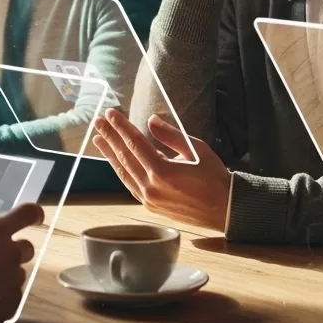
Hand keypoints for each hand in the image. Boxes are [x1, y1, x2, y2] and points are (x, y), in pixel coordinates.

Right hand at [0, 202, 44, 322]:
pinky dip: (1, 299)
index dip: (33, 214)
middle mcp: (11, 252)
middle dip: (15, 253)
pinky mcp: (13, 302)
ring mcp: (14, 278)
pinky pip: (12, 297)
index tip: (36, 219)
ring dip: (6, 278)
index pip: (26, 213)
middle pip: (27, 248)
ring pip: (18, 274)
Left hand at [92, 109, 228, 231]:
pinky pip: (130, 185)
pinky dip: (121, 171)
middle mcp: (151, 187)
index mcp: (162, 172)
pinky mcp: (151, 206)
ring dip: (110, 155)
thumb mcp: (196, 149)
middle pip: (124, 157)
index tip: (110, 113)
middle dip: (110, 137)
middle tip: (98, 122)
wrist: (224, 209)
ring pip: (123, 173)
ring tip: (99, 140)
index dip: (121, 126)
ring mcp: (149, 199)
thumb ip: (170, 135)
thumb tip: (150, 121)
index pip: (135, 143)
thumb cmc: (214, 177)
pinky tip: (116, 161)